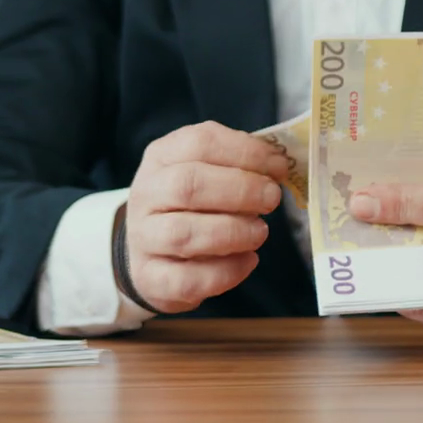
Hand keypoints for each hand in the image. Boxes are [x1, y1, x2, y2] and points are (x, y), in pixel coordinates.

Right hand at [125, 121, 287, 312]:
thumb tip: (279, 165)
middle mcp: (146, 194)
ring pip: (184, 234)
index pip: (200, 143)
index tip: (278, 167)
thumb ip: (237, 164)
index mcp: (161, 157)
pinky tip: (248, 261)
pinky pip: (188, 279)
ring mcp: (143, 239)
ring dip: (233, 232)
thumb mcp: (204, 172)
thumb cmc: (189, 206)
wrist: (149, 254)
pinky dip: (226, 271)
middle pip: (188, 185)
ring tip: (260, 231)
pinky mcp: (152, 279)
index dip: (246, 152)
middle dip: (240, 191)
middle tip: (272, 199)